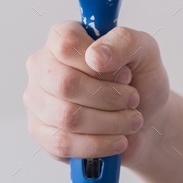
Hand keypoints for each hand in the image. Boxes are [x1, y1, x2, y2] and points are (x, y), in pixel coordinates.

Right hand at [24, 22, 169, 167]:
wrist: (146, 121)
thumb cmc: (140, 81)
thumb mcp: (144, 51)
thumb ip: (124, 42)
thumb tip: (95, 56)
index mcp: (62, 37)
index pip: (66, 44)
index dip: (98, 63)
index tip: (124, 73)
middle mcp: (43, 66)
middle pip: (65, 83)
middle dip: (109, 97)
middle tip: (132, 100)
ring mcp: (37, 100)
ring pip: (66, 117)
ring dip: (109, 122)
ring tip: (131, 120)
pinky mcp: (40, 132)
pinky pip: (63, 143)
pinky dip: (98, 144)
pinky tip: (117, 140)